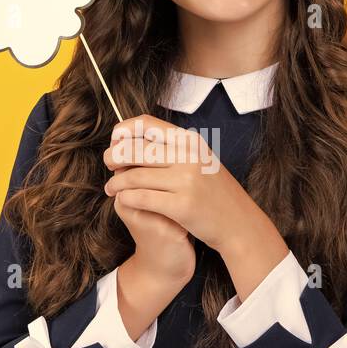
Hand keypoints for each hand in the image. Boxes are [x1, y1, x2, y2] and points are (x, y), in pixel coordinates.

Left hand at [103, 114, 291, 303]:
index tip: (115, 140)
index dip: (124, 130)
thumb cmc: (214, 193)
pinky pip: (141, 198)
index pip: (147, 124)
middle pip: (136, 149)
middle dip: (114, 156)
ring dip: (116, 182)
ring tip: (110, 188)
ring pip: (134, 176)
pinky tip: (123, 200)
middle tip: (108, 163)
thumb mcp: (200, 161)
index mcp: (191, 142)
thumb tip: (134, 138)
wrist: (239, 223)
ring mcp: (186, 181)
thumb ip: (173, 149)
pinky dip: (127, 198)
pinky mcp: (181, 206)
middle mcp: (189, 157)